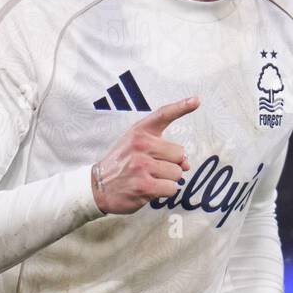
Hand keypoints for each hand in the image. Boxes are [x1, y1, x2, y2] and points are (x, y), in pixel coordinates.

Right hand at [90, 97, 197, 214]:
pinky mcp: (144, 186)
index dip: (182, 107)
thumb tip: (187, 164)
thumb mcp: (135, 145)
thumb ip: (163, 149)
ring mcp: (142, 166)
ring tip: (150, 179)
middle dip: (172, 164)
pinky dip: (165, 191)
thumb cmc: (121, 164)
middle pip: (180, 154)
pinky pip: (172, 188)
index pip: (163, 115)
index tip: (196, 100)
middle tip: (153, 168)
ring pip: (177, 173)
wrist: (96, 186)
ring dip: (168, 179)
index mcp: (140, 132)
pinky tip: (150, 189)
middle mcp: (141, 145)